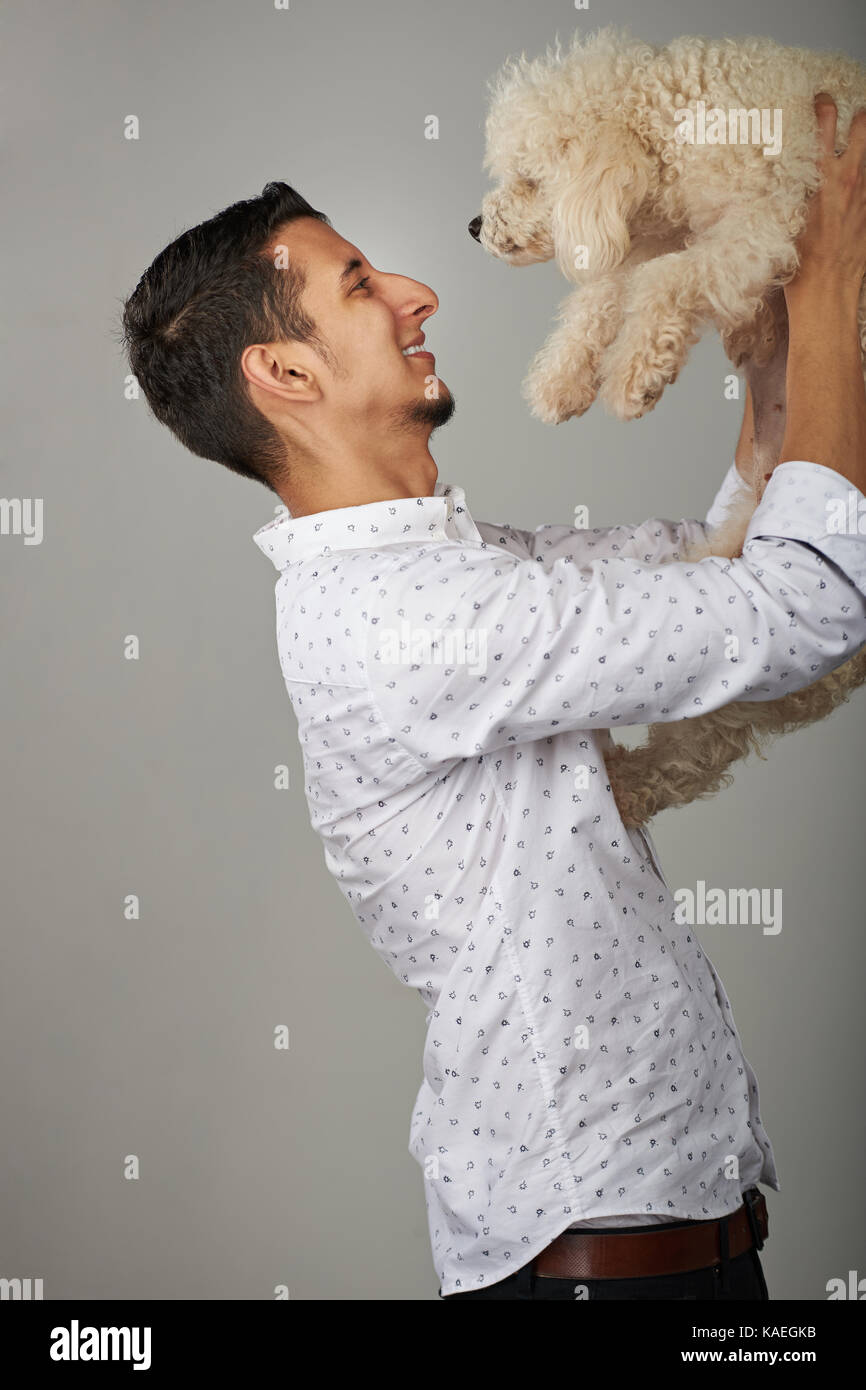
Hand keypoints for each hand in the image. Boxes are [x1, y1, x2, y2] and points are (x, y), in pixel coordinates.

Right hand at [786, 95, 865, 301]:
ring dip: (864, 151)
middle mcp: (848, 179)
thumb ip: (788, 193)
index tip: (821, 99)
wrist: (827, 293)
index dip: (824, 104)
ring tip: (856, 152)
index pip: (825, 123)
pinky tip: (856, 192)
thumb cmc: (799, 264)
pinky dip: (865, 181)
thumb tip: (776, 179)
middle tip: (852, 117)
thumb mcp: (782, 222)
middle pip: (863, 126)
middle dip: (858, 116)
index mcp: (821, 177)